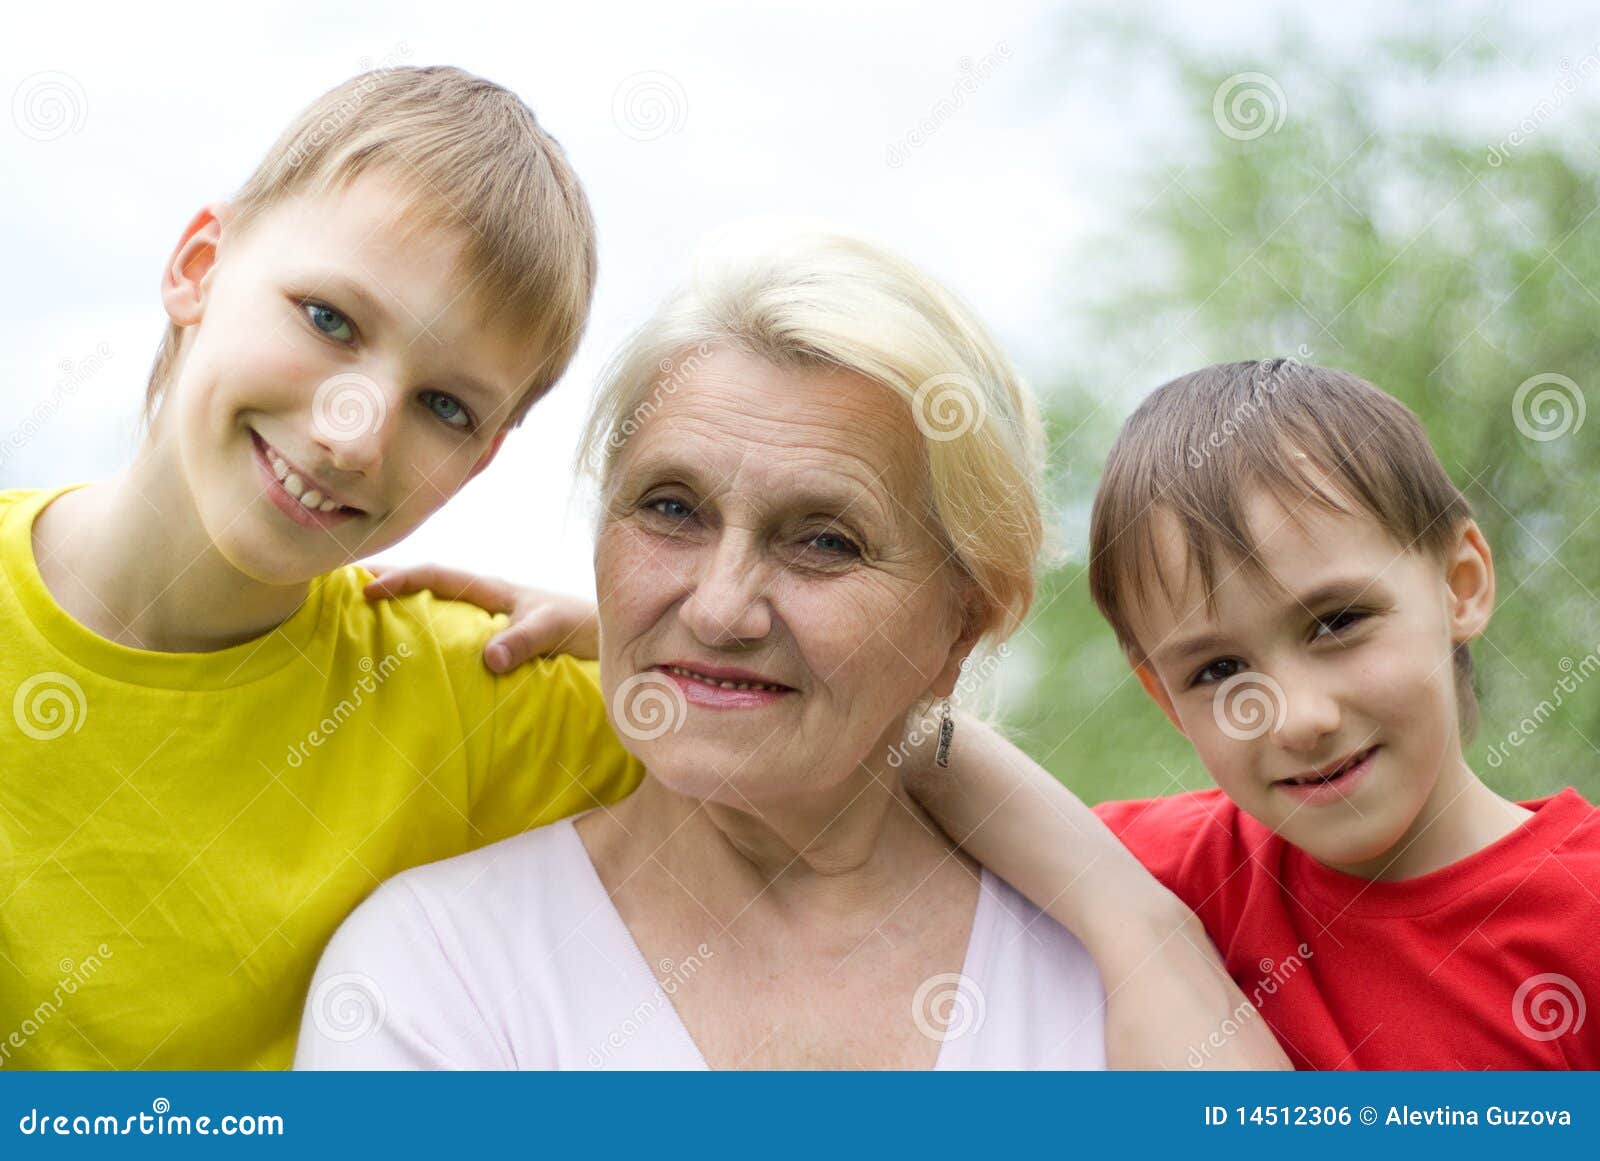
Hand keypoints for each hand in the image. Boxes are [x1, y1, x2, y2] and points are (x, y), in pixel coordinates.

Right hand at [362, 562, 599, 671]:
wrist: (610, 638)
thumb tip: (489, 657)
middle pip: (425, 584)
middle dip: (384, 580)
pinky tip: (401, 650)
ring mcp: (486, 619)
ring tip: (353, 616)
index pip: (437, 575)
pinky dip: (420, 632)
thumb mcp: (556, 629)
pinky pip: (447, 631)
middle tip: (335, 585)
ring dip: (398, 607)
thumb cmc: (584, 626)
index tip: (366, 587)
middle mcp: (485, 600)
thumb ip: (526, 640)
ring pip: (433, 607)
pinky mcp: (492, 639)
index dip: (401, 577)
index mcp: (494, 590)